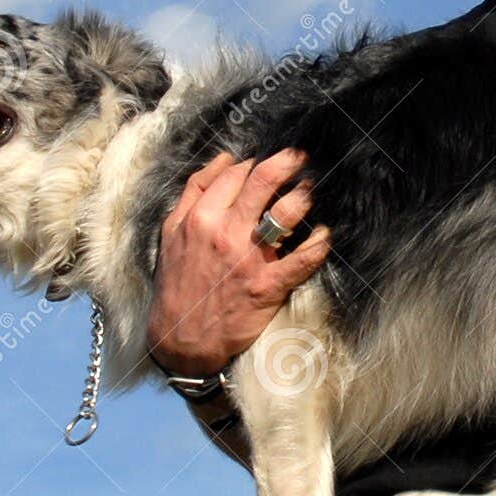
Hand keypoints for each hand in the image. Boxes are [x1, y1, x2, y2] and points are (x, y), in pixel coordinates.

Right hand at [146, 149, 330, 377]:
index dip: (256, 162)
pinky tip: (324, 234)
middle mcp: (224, 233)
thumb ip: (194, 192)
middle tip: (301, 158)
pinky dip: (319, 243)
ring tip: (310, 191)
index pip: (236, 173)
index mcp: (200, 217)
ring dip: (304, 196)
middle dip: (289, 162)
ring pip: (286, 212)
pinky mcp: (268, 286)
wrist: (181, 338)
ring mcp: (248, 259)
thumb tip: (224, 159)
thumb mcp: (171, 232)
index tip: (269, 161)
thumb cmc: (179, 282)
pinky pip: (304, 259)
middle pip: (264, 181)